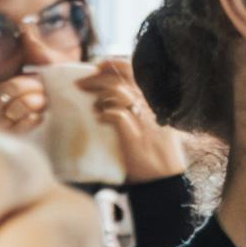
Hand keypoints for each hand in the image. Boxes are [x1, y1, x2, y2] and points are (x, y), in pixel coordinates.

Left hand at [67, 54, 185, 188]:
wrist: (165, 182)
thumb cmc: (157, 155)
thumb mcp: (155, 125)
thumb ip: (140, 108)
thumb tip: (114, 96)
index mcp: (156, 100)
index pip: (134, 70)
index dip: (114, 64)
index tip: (99, 65)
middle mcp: (151, 106)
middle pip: (121, 78)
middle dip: (97, 77)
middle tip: (80, 83)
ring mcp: (144, 121)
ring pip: (118, 92)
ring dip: (99, 94)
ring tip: (92, 104)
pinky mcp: (136, 137)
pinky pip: (116, 115)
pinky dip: (104, 113)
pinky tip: (99, 118)